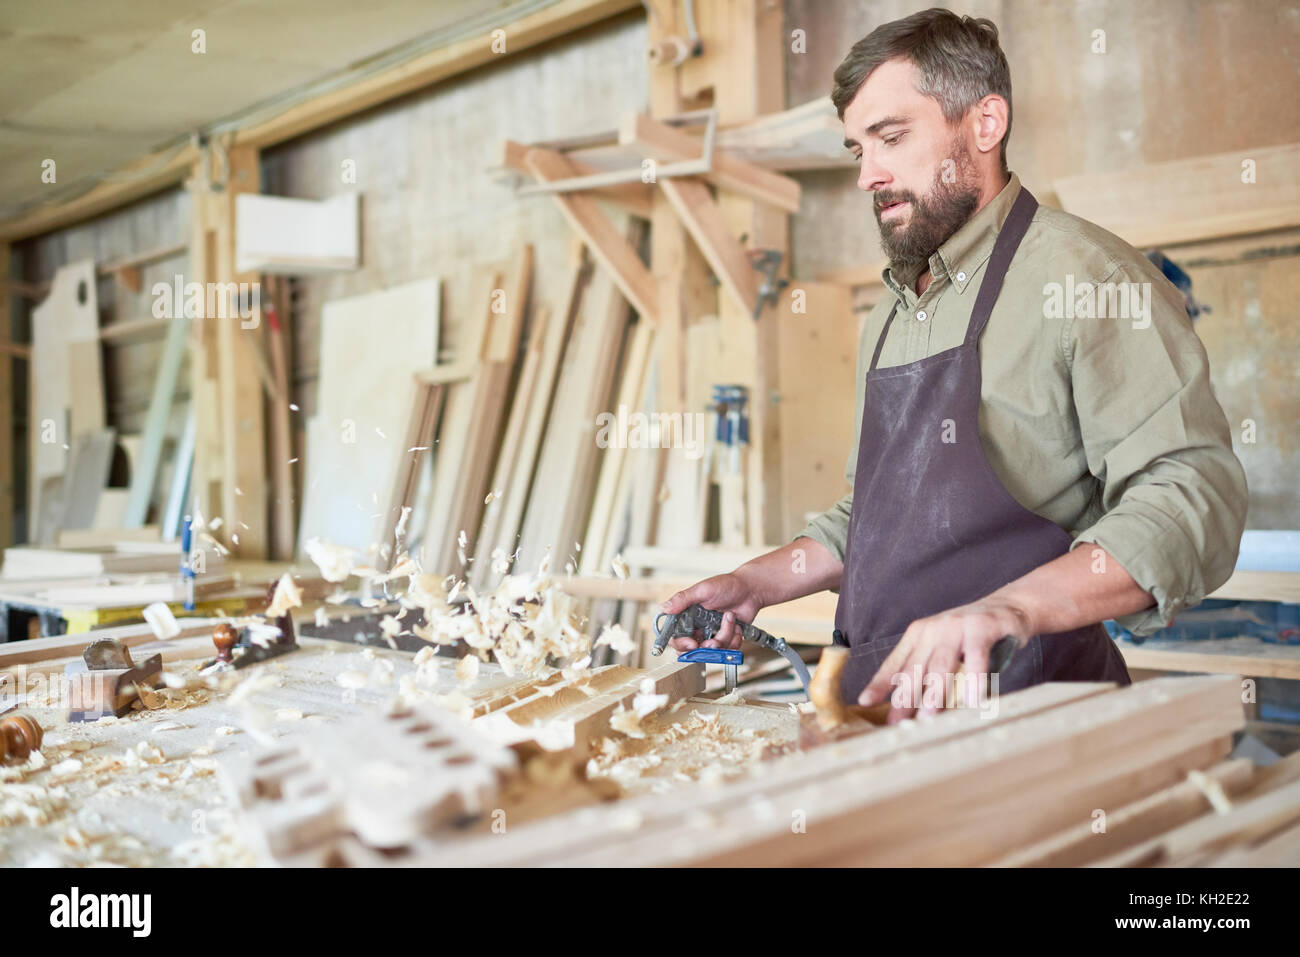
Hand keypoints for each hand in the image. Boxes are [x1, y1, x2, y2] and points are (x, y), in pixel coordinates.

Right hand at [660, 572, 764, 651]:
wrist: (751, 590)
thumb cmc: (727, 585)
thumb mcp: (702, 590)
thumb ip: (682, 600)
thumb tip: (663, 608)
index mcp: (687, 615)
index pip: (675, 636)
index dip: (682, 644)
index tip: (692, 644)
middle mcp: (697, 626)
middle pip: (692, 649)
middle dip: (705, 647)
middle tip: (714, 641)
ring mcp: (711, 634)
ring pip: (713, 650)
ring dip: (724, 636)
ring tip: (729, 619)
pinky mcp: (725, 638)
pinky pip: (727, 650)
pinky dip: (734, 639)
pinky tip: (736, 626)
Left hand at [859, 596, 1034, 722]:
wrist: (1010, 606)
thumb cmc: (971, 634)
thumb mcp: (942, 646)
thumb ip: (927, 669)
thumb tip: (909, 704)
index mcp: (918, 634)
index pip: (895, 662)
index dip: (880, 683)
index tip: (865, 702)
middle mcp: (933, 629)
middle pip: (915, 669)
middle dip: (904, 698)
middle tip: (896, 724)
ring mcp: (956, 627)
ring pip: (941, 665)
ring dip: (934, 694)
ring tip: (927, 718)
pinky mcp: (982, 628)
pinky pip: (977, 659)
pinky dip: (974, 681)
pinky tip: (972, 701)